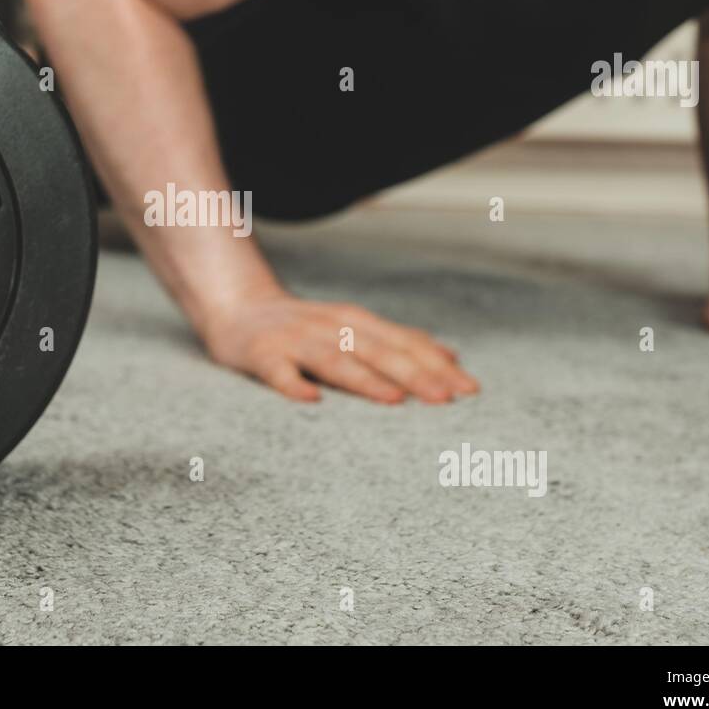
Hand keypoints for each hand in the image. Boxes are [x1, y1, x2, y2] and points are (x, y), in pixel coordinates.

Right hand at [198, 290, 479, 404]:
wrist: (239, 309)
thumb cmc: (305, 329)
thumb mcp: (354, 328)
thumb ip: (398, 342)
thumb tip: (452, 357)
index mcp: (357, 323)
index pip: (404, 343)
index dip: (437, 364)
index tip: (470, 389)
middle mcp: (332, 328)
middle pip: (378, 351)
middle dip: (414, 373)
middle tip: (446, 399)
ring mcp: (296, 340)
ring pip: (335, 360)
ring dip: (365, 379)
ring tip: (394, 400)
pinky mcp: (262, 354)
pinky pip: (277, 371)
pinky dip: (293, 383)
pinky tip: (310, 399)